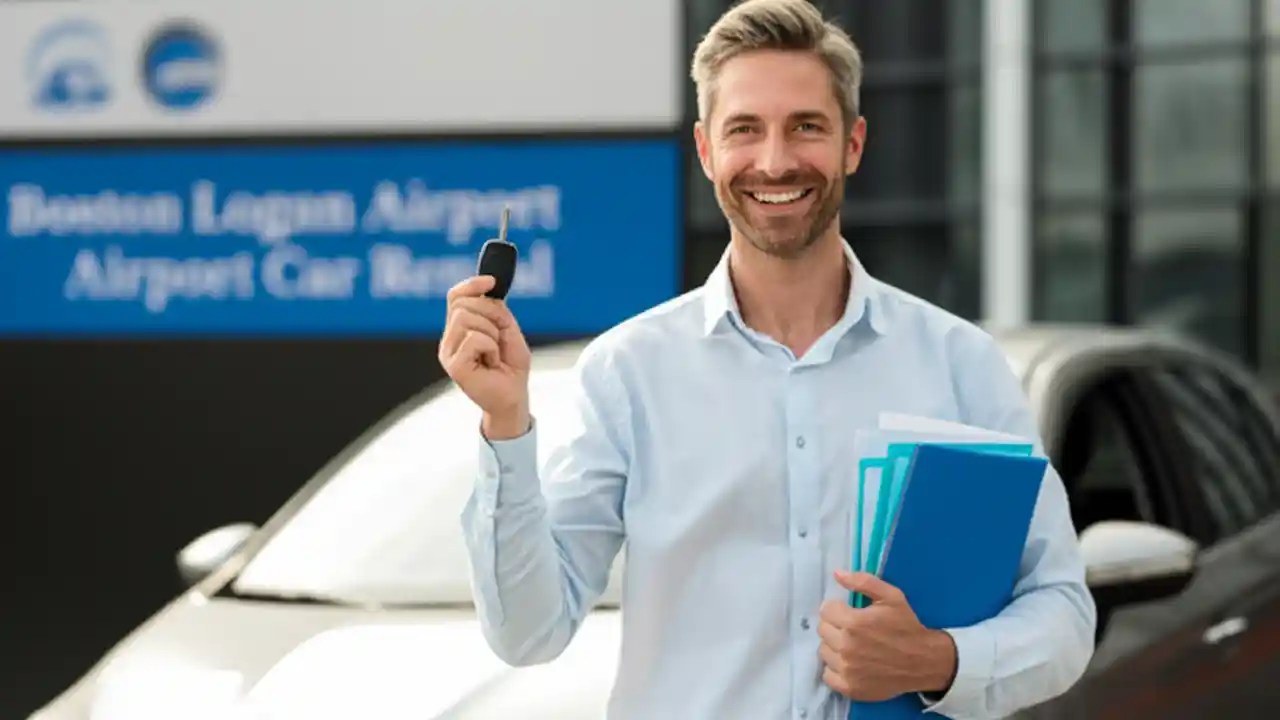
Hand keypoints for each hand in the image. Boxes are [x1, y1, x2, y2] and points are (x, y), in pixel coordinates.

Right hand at [438, 275, 532, 438]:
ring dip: (491, 333)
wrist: (514, 396)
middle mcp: (450, 339)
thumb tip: (488, 288)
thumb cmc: (511, 367)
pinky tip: (492, 362)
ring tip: (495, 353)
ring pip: (467, 318)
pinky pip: (474, 339)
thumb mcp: (508, 329)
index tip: (492, 282)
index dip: (471, 284)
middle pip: (463, 304)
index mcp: (460, 328)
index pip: (455, 296)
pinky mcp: (454, 366)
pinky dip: (491, 348)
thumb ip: (496, 309)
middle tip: (500, 338)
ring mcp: (449, 353)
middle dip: (491, 314)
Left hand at [818, 571, 956, 701]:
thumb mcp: (891, 596)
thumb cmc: (906, 626)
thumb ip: (863, 582)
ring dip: (834, 646)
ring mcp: (847, 669)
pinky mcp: (849, 687)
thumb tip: (837, 574)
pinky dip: (836, 668)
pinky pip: (827, 674)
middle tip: (853, 629)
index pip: (825, 610)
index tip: (849, 613)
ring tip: (853, 646)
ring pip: (824, 651)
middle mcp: (846, 647)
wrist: (923, 661)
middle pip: (823, 630)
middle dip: (835, 626)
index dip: (838, 609)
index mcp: (853, 623)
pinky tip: (850, 663)